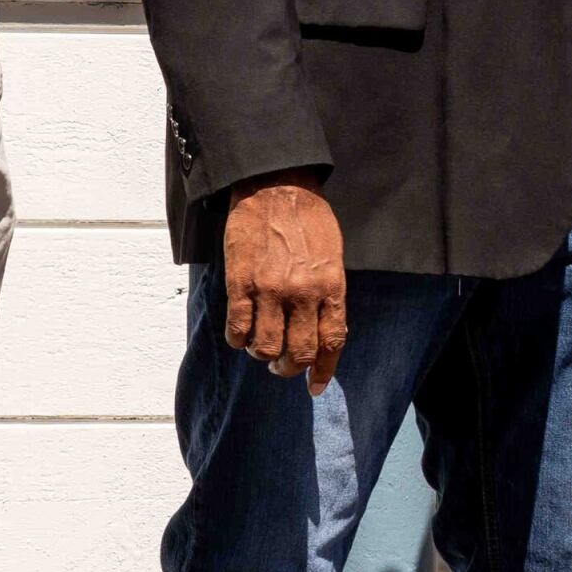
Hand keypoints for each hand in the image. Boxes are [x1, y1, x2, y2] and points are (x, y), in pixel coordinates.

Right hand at [222, 175, 346, 390]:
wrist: (276, 186)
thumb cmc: (308, 219)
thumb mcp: (332, 256)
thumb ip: (328, 293)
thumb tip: (323, 329)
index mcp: (330, 286)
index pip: (332, 342)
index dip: (323, 370)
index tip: (314, 385)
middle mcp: (303, 293)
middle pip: (299, 352)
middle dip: (290, 368)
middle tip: (281, 366)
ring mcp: (271, 290)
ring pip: (266, 347)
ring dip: (262, 355)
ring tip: (260, 348)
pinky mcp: (241, 283)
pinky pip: (238, 328)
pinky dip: (238, 340)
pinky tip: (240, 335)